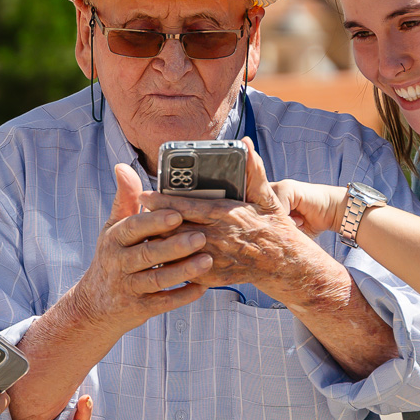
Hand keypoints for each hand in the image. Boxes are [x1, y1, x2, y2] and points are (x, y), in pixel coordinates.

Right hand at [64, 165, 212, 337]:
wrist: (94, 305)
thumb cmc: (112, 257)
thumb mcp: (113, 229)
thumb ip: (124, 199)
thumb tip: (122, 167)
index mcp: (113, 239)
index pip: (132, 227)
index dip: (154, 222)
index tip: (177, 214)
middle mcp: (117, 263)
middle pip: (147, 254)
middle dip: (174, 247)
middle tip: (201, 237)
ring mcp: (127, 288)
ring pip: (157, 279)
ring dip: (183, 271)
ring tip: (207, 261)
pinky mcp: (138, 309)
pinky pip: (162, 303)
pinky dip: (182, 296)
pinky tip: (202, 287)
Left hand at [146, 141, 353, 312]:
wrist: (284, 264)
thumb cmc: (274, 227)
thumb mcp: (268, 197)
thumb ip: (253, 171)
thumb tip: (245, 143)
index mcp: (225, 215)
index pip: (186, 207)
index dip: (162, 202)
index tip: (142, 196)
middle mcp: (217, 237)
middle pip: (174, 230)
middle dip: (153, 224)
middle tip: (135, 216)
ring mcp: (213, 259)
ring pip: (175, 251)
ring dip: (157, 244)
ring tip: (140, 236)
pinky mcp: (211, 276)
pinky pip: (183, 271)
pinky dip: (169, 264)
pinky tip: (157, 257)